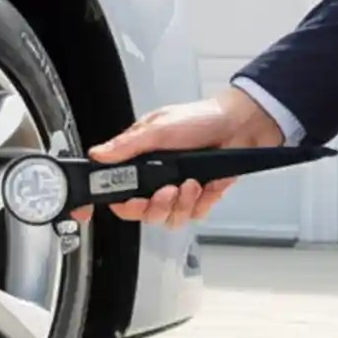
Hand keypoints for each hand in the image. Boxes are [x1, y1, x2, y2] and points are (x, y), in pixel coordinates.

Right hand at [70, 87, 284, 228]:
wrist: (240, 124)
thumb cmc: (200, 119)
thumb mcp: (158, 127)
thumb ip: (127, 145)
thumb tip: (98, 154)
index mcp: (139, 162)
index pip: (118, 193)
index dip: (117, 203)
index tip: (122, 203)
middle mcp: (155, 179)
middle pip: (143, 213)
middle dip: (155, 206)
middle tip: (165, 191)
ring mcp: (177, 190)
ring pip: (168, 218)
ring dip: (181, 204)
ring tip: (191, 183)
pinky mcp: (199, 198)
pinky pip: (193, 215)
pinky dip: (201, 203)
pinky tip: (206, 186)